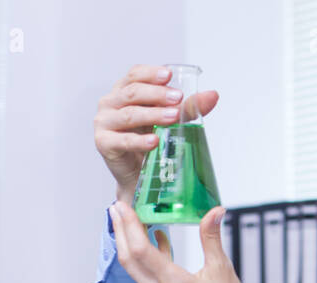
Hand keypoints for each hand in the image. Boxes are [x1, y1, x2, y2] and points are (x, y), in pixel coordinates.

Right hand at [94, 65, 220, 205]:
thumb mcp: (169, 120)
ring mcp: (104, 122)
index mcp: (124, 91)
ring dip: (153, 115)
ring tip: (172, 118)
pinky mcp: (103, 142)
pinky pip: (122, 140)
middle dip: (157, 94)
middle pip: (133, 92)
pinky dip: (139, 141)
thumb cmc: (150, 141)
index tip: (169, 76)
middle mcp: (111, 103)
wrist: (138, 174)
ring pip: (129, 114)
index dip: (151, 73)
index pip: (135, 75)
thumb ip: (188, 107)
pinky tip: (154, 141)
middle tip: (177, 99)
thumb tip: (213, 95)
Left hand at [108, 200, 260, 282]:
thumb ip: (212, 239)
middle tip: (116, 209)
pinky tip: (157, 245)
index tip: (121, 206)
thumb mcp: (223, 271)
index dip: (128, 226)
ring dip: (130, 246)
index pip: (141, 250)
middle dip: (120, 232)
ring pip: (135, 271)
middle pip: (129, 259)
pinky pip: (146, 280)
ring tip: (132, 223)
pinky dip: (145, 261)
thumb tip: (214, 212)